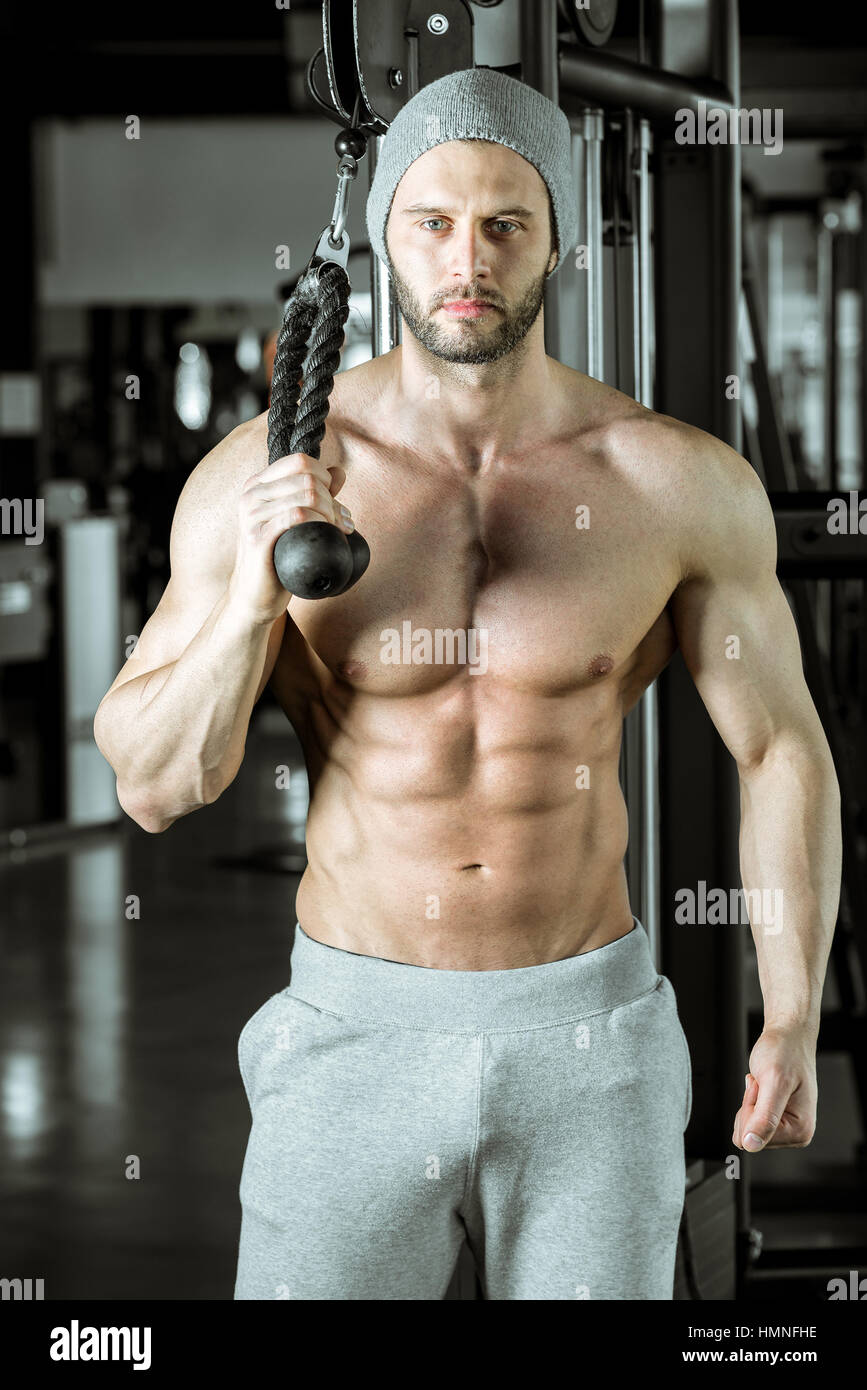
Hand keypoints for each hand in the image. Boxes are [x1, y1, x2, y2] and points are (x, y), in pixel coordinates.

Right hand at [228, 453, 354, 620]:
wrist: (255, 593)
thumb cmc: (278, 555)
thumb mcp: (294, 519)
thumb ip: (315, 493)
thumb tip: (339, 471)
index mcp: (258, 484)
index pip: (300, 461)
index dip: (325, 478)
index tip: (335, 503)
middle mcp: (251, 495)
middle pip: (307, 478)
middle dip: (332, 500)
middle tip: (343, 523)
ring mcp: (251, 516)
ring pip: (305, 496)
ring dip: (331, 513)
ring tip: (339, 531)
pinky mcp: (256, 538)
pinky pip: (295, 517)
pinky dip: (318, 522)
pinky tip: (325, 534)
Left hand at [732, 1024, 817, 1151]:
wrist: (788, 1038)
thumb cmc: (786, 1053)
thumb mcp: (774, 1082)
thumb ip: (764, 1117)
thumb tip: (752, 1145)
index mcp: (801, 1131)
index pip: (755, 1140)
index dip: (751, 1111)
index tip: (763, 1089)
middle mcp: (796, 1133)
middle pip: (749, 1136)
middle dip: (749, 1106)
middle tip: (763, 1084)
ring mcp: (785, 1127)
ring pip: (747, 1128)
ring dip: (749, 1101)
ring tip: (765, 1084)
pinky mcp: (776, 1119)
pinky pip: (748, 1119)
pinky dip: (749, 1100)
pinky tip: (763, 1087)